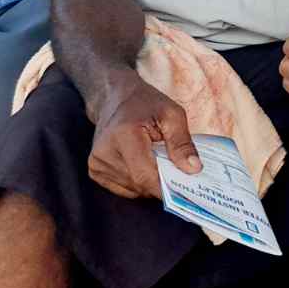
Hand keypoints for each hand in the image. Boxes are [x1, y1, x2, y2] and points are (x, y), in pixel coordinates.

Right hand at [88, 74, 199, 199]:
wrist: (115, 98)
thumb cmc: (146, 104)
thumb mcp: (172, 114)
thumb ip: (183, 143)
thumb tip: (193, 170)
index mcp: (123, 135)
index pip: (145, 175)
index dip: (166, 186)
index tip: (186, 188)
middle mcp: (104, 152)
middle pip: (139, 184)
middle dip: (162, 182)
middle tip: (176, 169)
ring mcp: (96, 163)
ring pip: (132, 189)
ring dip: (150, 181)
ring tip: (157, 160)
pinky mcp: (95, 171)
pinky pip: (123, 188)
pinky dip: (138, 181)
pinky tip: (143, 163)